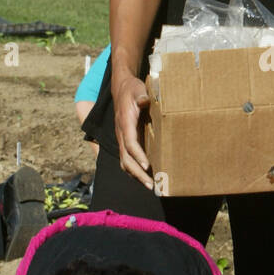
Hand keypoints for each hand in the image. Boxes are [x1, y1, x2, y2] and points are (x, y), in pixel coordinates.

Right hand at [112, 69, 152, 186]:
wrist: (122, 89)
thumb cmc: (133, 90)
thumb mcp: (138, 89)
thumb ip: (141, 95)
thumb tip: (145, 101)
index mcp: (125, 122)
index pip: (130, 143)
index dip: (138, 155)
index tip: (147, 166)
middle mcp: (121, 134)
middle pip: (126, 158)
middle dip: (138, 173)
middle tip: (152, 185)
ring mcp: (122, 139)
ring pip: (125, 162)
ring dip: (136, 175)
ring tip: (151, 185)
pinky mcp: (126, 141)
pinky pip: (128, 159)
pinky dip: (135, 170)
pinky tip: (146, 177)